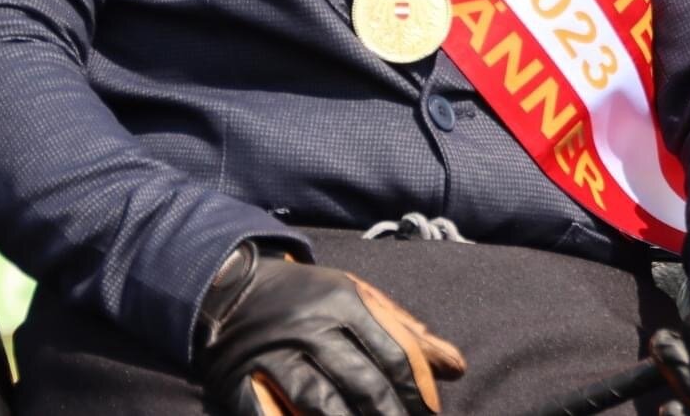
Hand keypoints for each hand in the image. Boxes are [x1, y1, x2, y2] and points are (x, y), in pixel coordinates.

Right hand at [194, 241, 466, 415]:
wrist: (232, 287)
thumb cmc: (309, 299)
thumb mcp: (358, 298)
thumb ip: (405, 331)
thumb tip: (458, 368)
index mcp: (345, 302)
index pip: (393, 354)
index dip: (417, 393)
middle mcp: (311, 327)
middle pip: (363, 382)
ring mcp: (275, 355)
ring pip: (323, 403)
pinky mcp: (240, 381)